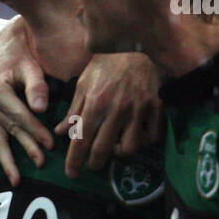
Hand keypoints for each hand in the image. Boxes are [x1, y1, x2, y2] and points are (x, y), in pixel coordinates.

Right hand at [0, 16, 52, 187]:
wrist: (4, 46)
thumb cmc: (21, 54)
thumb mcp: (30, 65)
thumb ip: (36, 86)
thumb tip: (42, 109)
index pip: (19, 117)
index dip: (36, 131)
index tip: (51, 145)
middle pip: (8, 130)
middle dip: (26, 148)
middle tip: (41, 163)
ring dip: (4, 161)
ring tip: (15, 181)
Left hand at [53, 52, 162, 177]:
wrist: (136, 43)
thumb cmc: (106, 63)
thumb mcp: (83, 83)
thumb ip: (73, 110)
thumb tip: (60, 132)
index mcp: (95, 104)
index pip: (81, 141)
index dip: (74, 161)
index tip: (72, 174)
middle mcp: (117, 110)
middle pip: (103, 150)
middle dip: (95, 164)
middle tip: (92, 165)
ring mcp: (139, 110)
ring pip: (129, 148)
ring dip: (119, 153)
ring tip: (113, 146)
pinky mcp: (157, 107)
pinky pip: (151, 137)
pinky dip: (142, 142)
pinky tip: (134, 136)